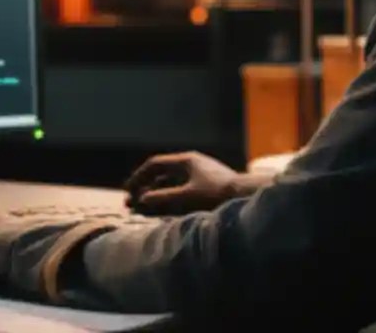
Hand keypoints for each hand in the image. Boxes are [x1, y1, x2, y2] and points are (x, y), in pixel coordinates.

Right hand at [124, 151, 259, 214]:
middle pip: (162, 175)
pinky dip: (171, 201)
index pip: (154, 165)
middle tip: (132, 205)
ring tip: (145, 212)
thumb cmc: (217, 195)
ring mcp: (201, 175)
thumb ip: (162, 198)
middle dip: (146, 190)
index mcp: (186, 161)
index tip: (128, 192)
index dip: (138, 178)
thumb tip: (141, 200)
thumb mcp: (186, 197)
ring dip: (157, 197)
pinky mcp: (209, 187)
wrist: (247, 197)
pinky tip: (165, 214)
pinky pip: (183, 192)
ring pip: (172, 185)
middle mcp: (192, 164)